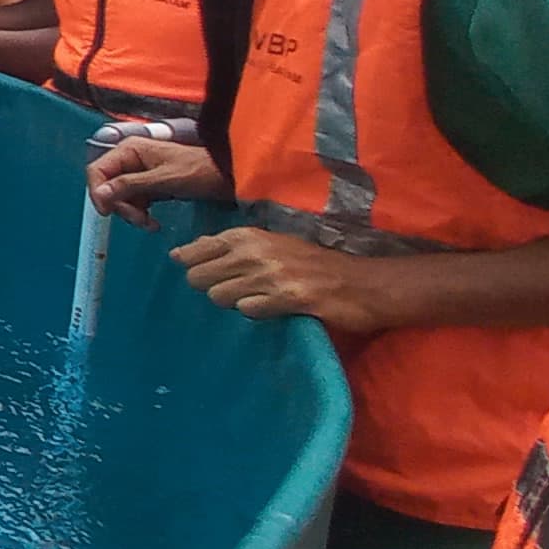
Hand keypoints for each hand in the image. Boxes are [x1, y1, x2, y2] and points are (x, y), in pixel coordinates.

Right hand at [87, 137, 227, 229]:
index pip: (98, 170)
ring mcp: (138, 174)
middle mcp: (130, 160)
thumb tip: (101, 194)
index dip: (97, 192)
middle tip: (140, 220)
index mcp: (130, 150)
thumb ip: (130, 185)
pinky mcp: (148, 187)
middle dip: (120, 207)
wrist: (227, 176)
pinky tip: (153, 222)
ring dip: (131, 214)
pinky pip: (133, 203)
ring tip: (150, 224)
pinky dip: (140, 215)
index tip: (107, 212)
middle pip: (107, 187)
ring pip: (118, 198)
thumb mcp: (164, 179)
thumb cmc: (200, 171)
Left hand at [171, 227, 387, 331]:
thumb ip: (229, 247)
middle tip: (235, 290)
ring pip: (219, 296)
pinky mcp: (287, 298)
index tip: (200, 272)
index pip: (197, 249)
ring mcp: (271, 274)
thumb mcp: (270, 245)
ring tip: (258, 299)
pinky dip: (256, 313)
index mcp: (248, 235)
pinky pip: (248, 310)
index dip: (191, 264)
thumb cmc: (313, 264)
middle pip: (198, 277)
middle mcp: (254, 251)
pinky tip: (273, 309)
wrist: (364, 283)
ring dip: (233, 302)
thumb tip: (183, 252)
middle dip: (209, 288)